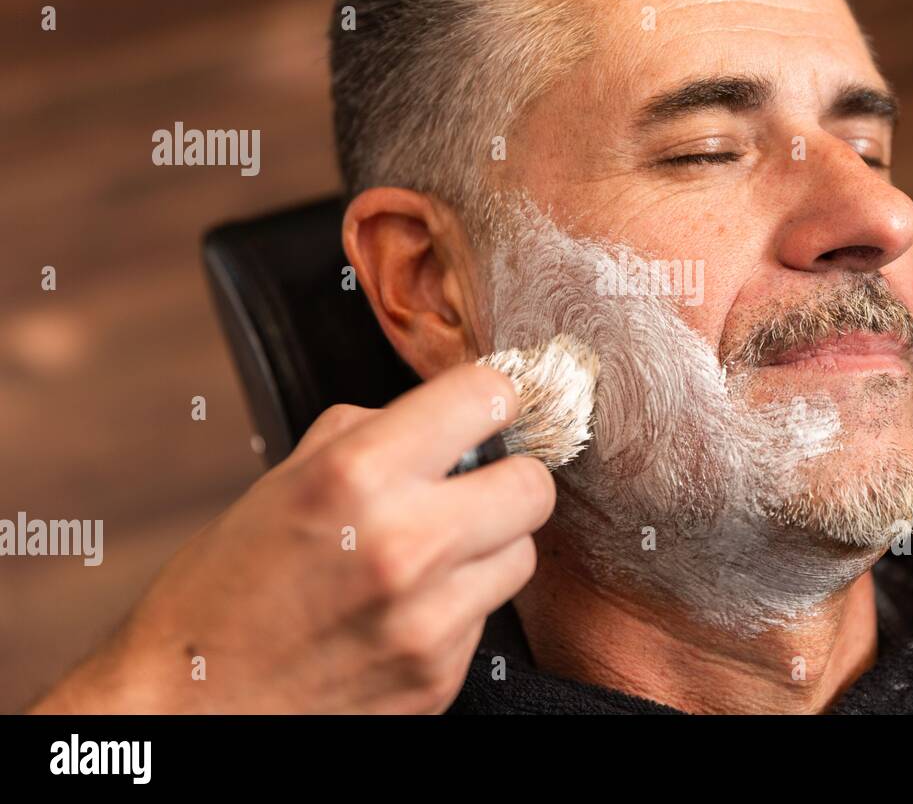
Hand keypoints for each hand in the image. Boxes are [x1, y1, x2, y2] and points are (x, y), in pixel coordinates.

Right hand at [28, 363, 554, 713]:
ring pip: (521, 554)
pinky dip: (458, 606)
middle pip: (533, 486)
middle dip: (509, 478)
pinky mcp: (440, 675)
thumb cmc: (222, 591)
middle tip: (476, 485)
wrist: (187, 709)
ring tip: (433, 554)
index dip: (490, 394)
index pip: (484, 397)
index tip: (488, 404)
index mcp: (358, 476)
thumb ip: (366, 434)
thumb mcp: (280, 482)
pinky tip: (407, 609)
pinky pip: (485, 617)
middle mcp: (406, 544)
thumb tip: (440, 413)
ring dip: (489, 547)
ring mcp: (429, 618)